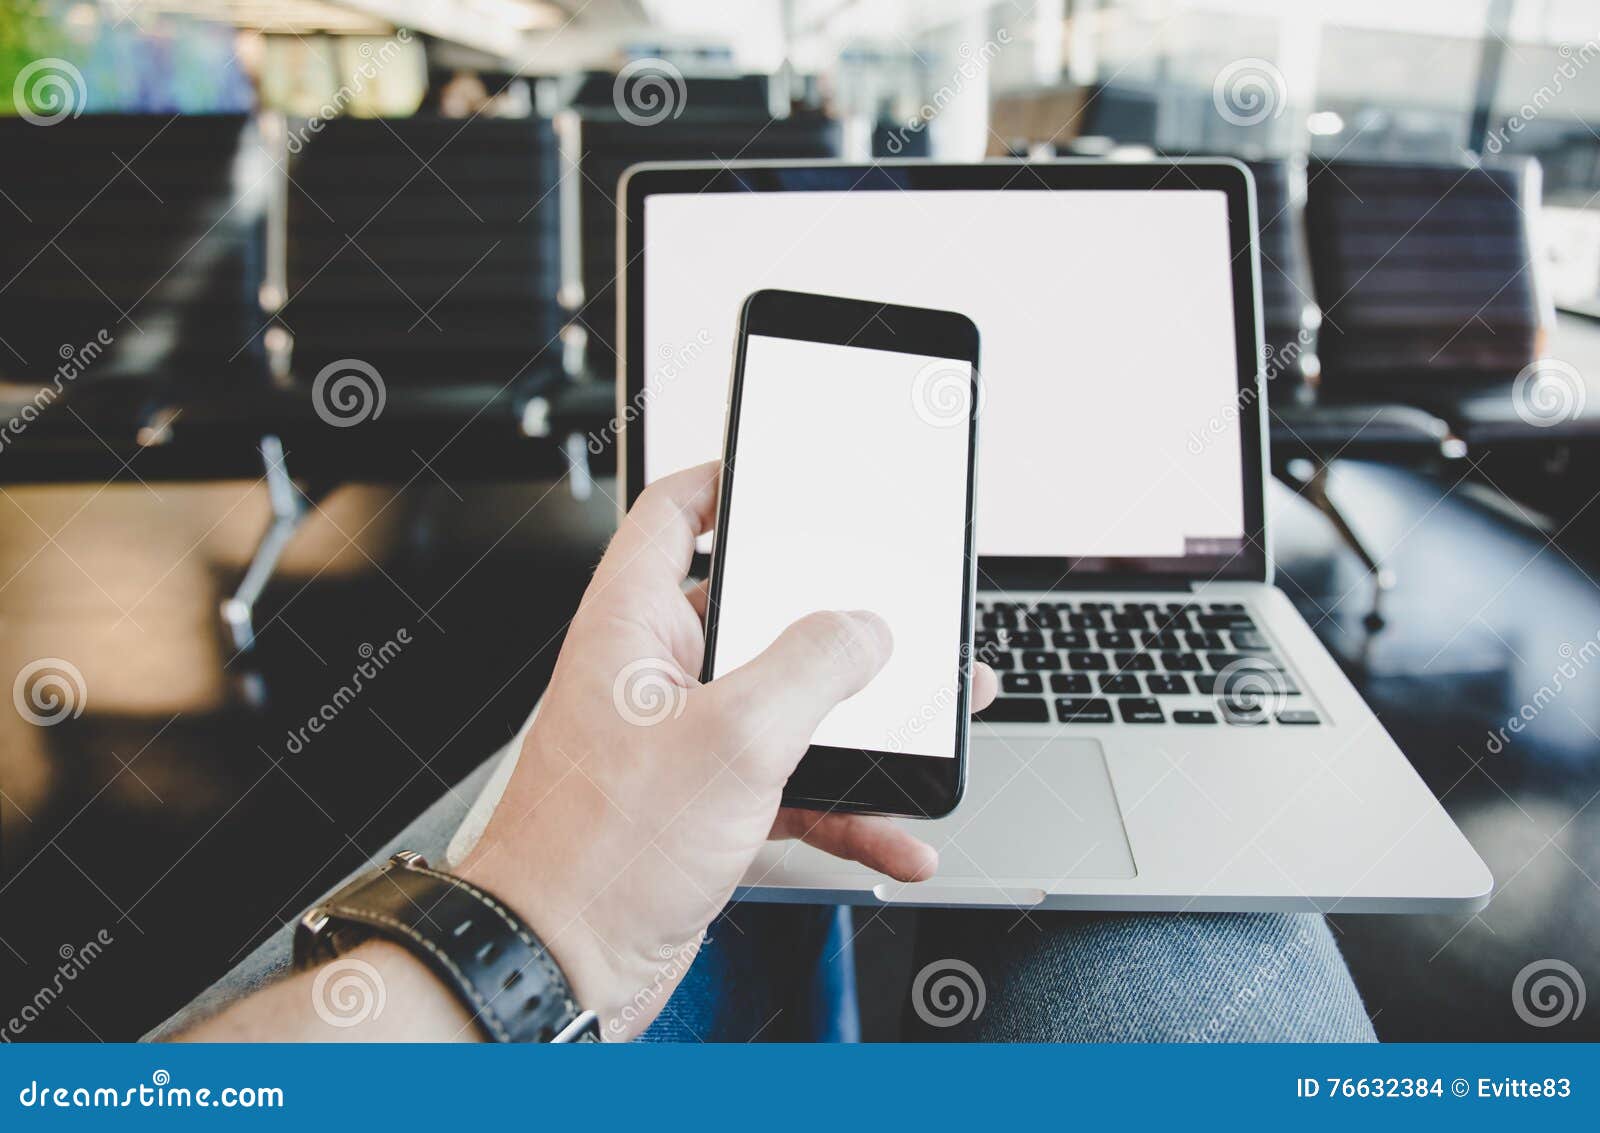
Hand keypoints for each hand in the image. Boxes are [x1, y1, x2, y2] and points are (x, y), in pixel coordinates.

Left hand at [459, 461, 993, 1037]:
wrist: (560, 971)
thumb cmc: (598, 857)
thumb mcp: (730, 740)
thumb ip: (810, 670)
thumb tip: (863, 630)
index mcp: (635, 628)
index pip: (672, 518)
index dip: (726, 483)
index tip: (782, 474)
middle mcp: (654, 676)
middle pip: (756, 618)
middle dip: (836, 623)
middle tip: (893, 614)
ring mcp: (680, 745)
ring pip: (786, 710)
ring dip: (857, 726)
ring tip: (925, 722)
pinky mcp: (704, 810)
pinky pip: (792, 791)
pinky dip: (845, 810)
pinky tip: (895, 835)